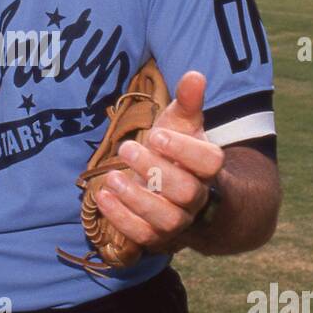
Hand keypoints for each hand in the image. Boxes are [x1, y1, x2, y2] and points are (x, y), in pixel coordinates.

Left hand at [92, 70, 224, 254]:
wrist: (171, 192)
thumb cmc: (174, 151)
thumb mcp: (180, 124)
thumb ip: (188, 102)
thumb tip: (194, 74)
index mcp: (208, 168)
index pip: (209, 162)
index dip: (184, 150)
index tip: (156, 134)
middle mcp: (198, 198)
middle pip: (186, 192)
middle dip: (154, 171)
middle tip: (127, 149)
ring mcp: (178, 221)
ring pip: (166, 219)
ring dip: (137, 198)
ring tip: (112, 177)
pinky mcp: (156, 238)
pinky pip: (142, 235)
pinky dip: (121, 218)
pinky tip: (102, 196)